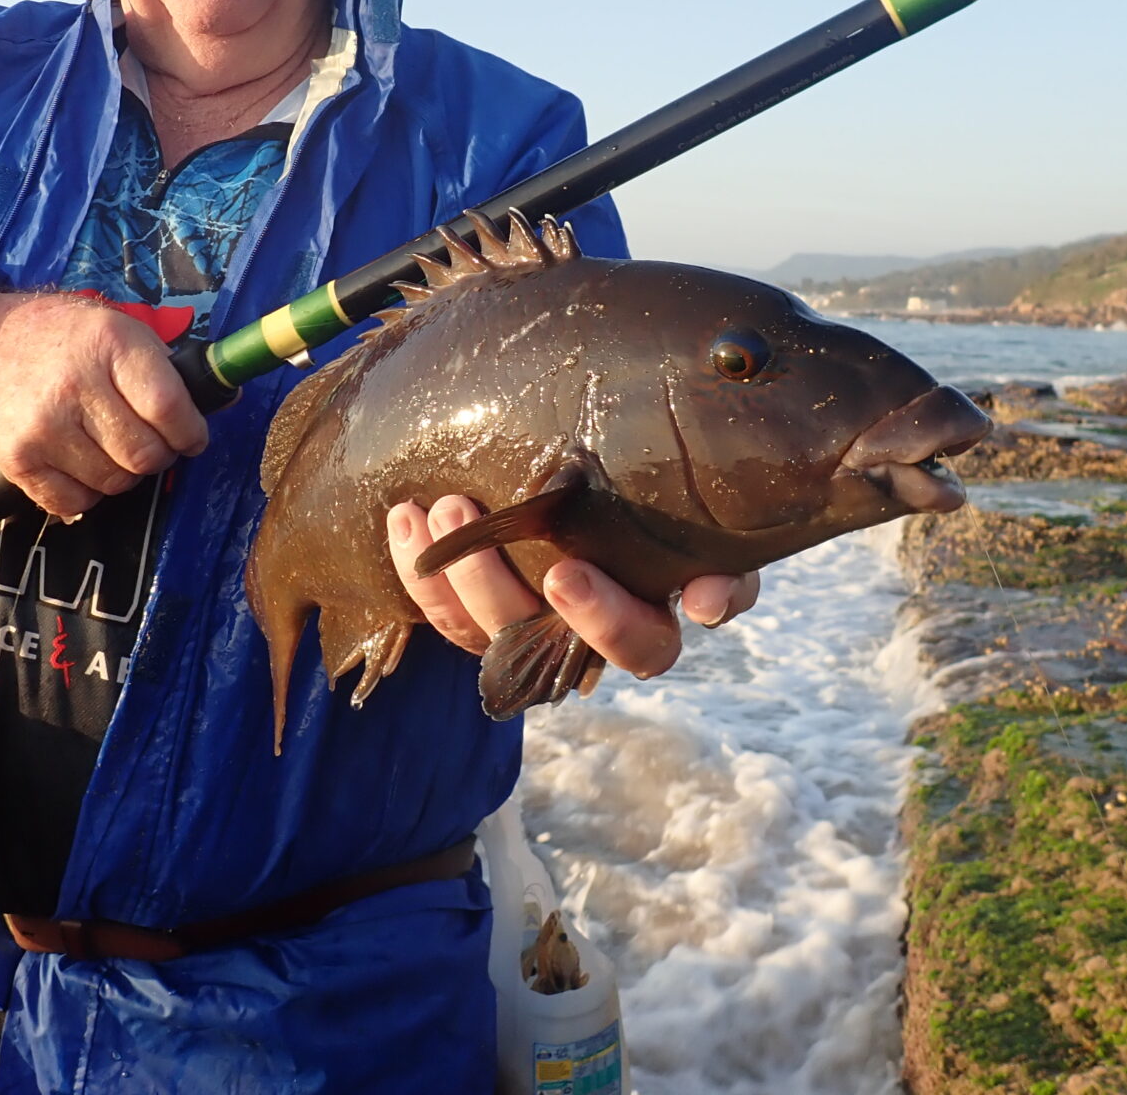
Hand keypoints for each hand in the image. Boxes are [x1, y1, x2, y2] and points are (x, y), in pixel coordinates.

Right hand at [0, 291, 207, 517]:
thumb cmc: (66, 339)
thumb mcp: (121, 329)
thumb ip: (171, 367)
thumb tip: (229, 396)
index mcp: (111, 344)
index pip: (169, 409)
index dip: (190, 433)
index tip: (190, 436)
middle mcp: (75, 385)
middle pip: (144, 455)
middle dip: (158, 456)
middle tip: (149, 443)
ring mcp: (43, 426)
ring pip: (114, 482)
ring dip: (122, 473)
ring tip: (108, 445)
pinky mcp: (17, 460)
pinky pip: (76, 503)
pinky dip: (87, 492)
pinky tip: (79, 462)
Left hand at [384, 494, 759, 679]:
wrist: (602, 477)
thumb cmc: (670, 503)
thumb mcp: (709, 528)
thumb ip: (721, 560)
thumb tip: (706, 603)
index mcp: (650, 620)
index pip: (641, 647)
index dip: (605, 621)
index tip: (565, 574)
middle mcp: (583, 640)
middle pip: (539, 648)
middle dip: (495, 590)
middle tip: (467, 514)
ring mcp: (528, 631)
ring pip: (483, 632)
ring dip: (453, 575)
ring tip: (442, 504)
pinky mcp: (479, 615)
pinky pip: (442, 611)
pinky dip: (417, 569)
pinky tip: (405, 516)